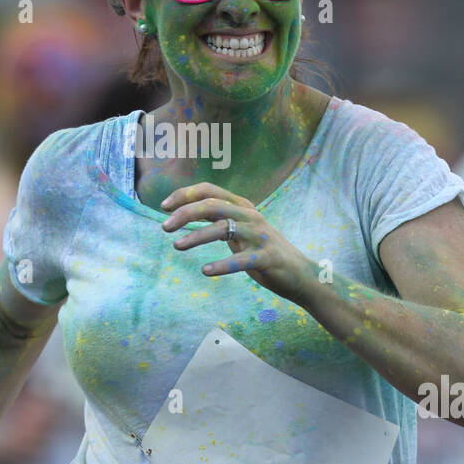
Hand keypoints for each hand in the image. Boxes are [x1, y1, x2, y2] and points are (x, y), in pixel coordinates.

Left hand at [161, 182, 309, 300]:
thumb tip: (185, 212)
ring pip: (223, 229)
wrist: (300, 274)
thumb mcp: (240, 230)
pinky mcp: (266, 258)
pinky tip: (205, 271)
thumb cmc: (263, 251)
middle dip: (185, 213)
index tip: (163, 207)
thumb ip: (218, 220)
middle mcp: (250, 216)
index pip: (209, 190)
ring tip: (177, 245)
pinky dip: (222, 265)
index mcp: (243, 207)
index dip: (184, 195)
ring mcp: (259, 236)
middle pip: (212, 205)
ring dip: (196, 236)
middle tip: (165, 227)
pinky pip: (240, 260)